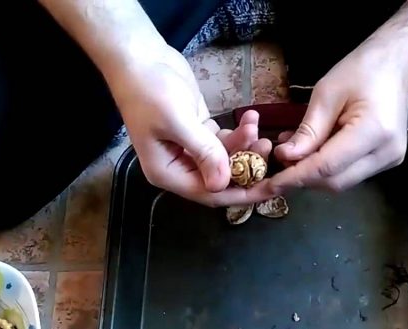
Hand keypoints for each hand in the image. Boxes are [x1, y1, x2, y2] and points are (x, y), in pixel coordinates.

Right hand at [108, 47, 270, 205]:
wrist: (138, 57)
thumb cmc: (150, 90)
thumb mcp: (178, 121)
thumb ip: (203, 153)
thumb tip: (223, 185)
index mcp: (167, 172)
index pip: (208, 193)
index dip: (239, 193)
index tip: (268, 188)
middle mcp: (178, 165)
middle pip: (219, 178)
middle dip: (245, 166)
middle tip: (267, 148)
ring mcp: (188, 148)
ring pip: (224, 158)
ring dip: (243, 145)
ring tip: (256, 126)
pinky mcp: (198, 130)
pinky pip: (222, 140)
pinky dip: (237, 132)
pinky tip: (250, 117)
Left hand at [262, 46, 407, 194]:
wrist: (397, 65)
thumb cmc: (362, 70)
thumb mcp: (327, 94)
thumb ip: (308, 130)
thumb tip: (285, 158)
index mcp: (374, 131)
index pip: (327, 166)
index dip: (296, 176)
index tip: (270, 183)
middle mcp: (386, 153)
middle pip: (336, 181)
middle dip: (304, 178)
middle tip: (277, 167)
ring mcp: (390, 160)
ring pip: (343, 181)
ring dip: (314, 174)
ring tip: (293, 156)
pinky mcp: (387, 161)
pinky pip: (351, 173)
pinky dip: (328, 168)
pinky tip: (314, 153)